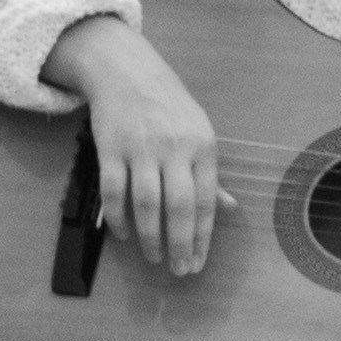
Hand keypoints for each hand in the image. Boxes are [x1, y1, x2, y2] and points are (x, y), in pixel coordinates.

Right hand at [42, 12, 224, 275]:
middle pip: (178, 207)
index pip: (206, 200)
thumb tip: (230, 208)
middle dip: (180, 244)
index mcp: (202, 146)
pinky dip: (117, 217)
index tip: (199, 263)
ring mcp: (140, 148)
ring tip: (154, 258)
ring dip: (149, 237)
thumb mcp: (199, 132)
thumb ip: (210, 173)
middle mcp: (174, 148)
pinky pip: (113, 191)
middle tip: (179, 271)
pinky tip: (123, 235)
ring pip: (145, 203)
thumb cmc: (169, 106)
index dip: (203, 236)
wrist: (126, 70)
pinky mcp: (110, 148)